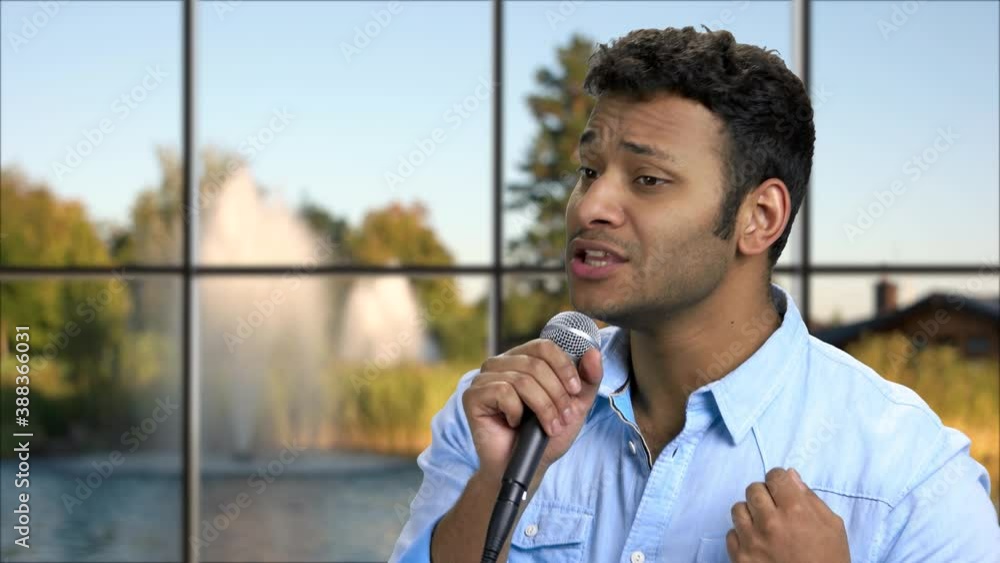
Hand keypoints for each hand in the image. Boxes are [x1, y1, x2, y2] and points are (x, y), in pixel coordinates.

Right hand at [461, 340, 602, 481]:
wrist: (526, 467)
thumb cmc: (546, 435)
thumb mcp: (576, 406)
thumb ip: (587, 380)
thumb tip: (594, 353)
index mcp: (522, 359)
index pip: (544, 347)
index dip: (564, 367)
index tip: (575, 392)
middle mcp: (501, 363)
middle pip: (536, 364)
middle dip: (556, 395)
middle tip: (564, 418)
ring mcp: (484, 378)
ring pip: (522, 380)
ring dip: (543, 407)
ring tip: (549, 426)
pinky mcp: (472, 396)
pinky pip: (502, 392)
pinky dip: (516, 412)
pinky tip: (515, 423)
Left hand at [727, 467, 849, 562]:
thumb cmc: (829, 560)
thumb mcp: (833, 527)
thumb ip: (811, 498)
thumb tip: (790, 475)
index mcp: (796, 511)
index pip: (775, 476)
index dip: (780, 480)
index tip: (782, 489)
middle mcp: (770, 522)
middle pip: (754, 489)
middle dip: (764, 494)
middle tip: (774, 508)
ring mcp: (752, 541)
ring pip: (738, 509)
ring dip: (750, 514)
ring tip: (764, 526)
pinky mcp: (741, 558)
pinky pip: (731, 534)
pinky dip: (742, 536)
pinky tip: (757, 543)